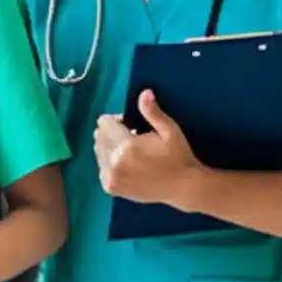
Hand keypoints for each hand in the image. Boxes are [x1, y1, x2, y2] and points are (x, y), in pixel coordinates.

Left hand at [94, 90, 203, 207]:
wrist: (183, 188)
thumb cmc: (178, 157)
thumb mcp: (170, 131)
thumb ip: (152, 112)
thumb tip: (145, 92)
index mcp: (126, 147)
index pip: (104, 123)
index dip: (117, 120)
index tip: (132, 126)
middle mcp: (113, 163)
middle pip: (99, 136)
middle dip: (112, 133)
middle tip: (133, 139)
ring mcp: (110, 177)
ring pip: (98, 151)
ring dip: (110, 148)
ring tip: (131, 153)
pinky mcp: (111, 187)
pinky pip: (101, 166)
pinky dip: (110, 163)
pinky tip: (128, 165)